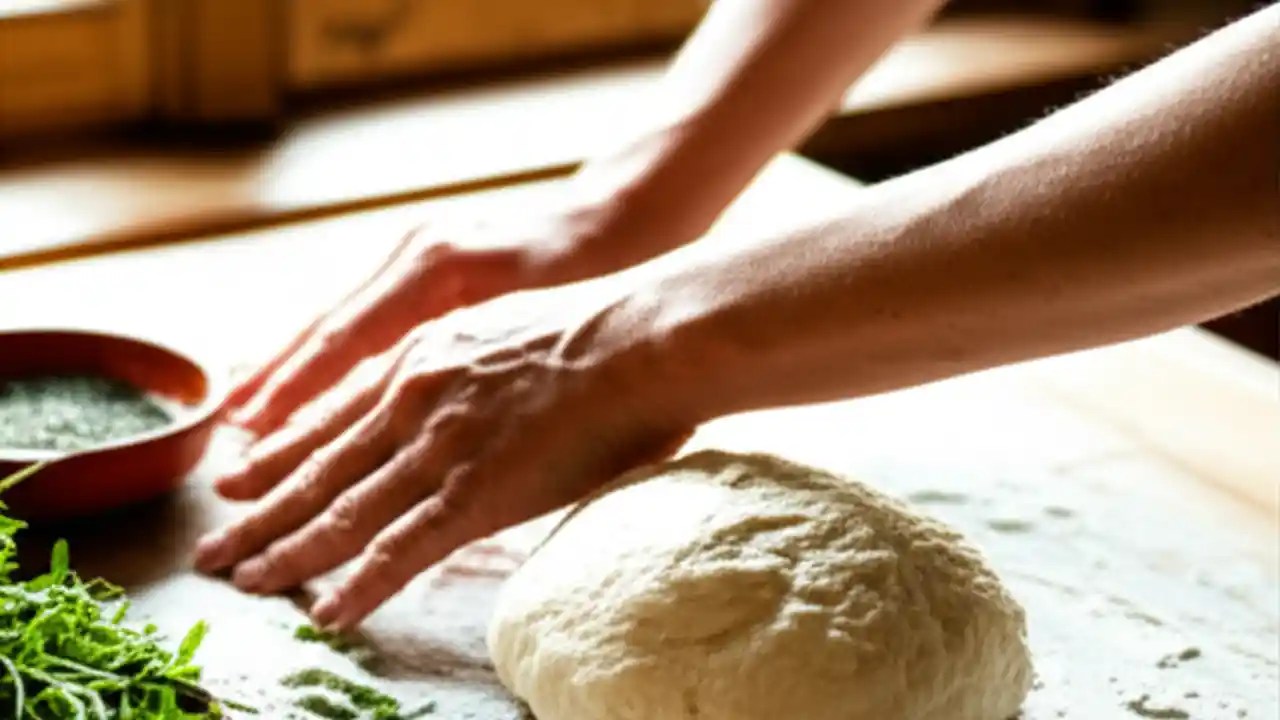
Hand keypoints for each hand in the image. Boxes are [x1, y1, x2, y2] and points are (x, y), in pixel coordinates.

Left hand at [195, 283, 689, 628]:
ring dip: (287, 551)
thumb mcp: (506, 327)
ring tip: (244, 578)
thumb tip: (473, 394)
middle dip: (260, 509)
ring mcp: (438, 448)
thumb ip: (470, 366)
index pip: (332, 413)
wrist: (639, 339)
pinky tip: (328, 611)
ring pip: (342, 511)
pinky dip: (360, 585)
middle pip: (317, 466)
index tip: (240, 474)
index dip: (281, 451)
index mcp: (422, 355)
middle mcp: (412, 399)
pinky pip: (402, 550)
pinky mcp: (474, 494)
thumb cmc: (597, 330)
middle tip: (215, 542)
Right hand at [221, 202, 622, 453]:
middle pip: (328, 331)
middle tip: (228, 442)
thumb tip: (408, 413)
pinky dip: (331, 352)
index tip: (252, 431)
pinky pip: (366, 316)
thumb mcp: (542, 318)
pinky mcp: (428, 264)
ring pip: (340, 324)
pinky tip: (304, 381)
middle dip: (276, 388)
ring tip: (245, 417)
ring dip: (292, 372)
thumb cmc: (598, 275)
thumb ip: (476, 361)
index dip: (297, 391)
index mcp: (438, 271)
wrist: (623, 217)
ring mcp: (418, 259)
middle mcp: (414, 260)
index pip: (348, 340)